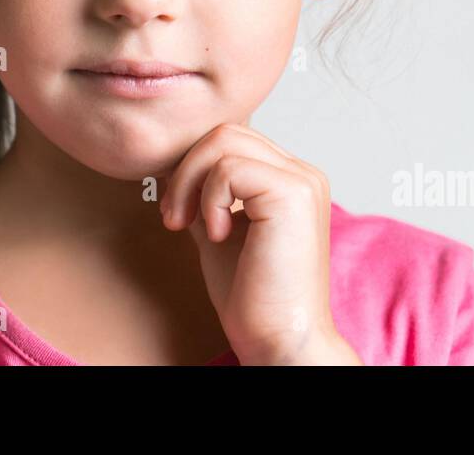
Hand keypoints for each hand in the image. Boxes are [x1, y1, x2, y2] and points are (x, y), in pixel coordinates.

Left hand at [158, 123, 362, 364]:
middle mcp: (302, 172)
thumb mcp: (217, 230)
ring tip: (188, 225)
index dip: (193, 165)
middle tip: (173, 217)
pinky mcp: (293, 193)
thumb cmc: (253, 297)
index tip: (174, 209)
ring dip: (191, 182)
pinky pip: (229, 169)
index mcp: (289, 179)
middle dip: (186, 169)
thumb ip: (205, 195)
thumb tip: (171, 166)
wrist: (279, 340)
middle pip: (225, 133)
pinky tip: (218, 235)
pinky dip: (209, 199)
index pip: (230, 141)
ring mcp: (301, 180)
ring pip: (223, 141)